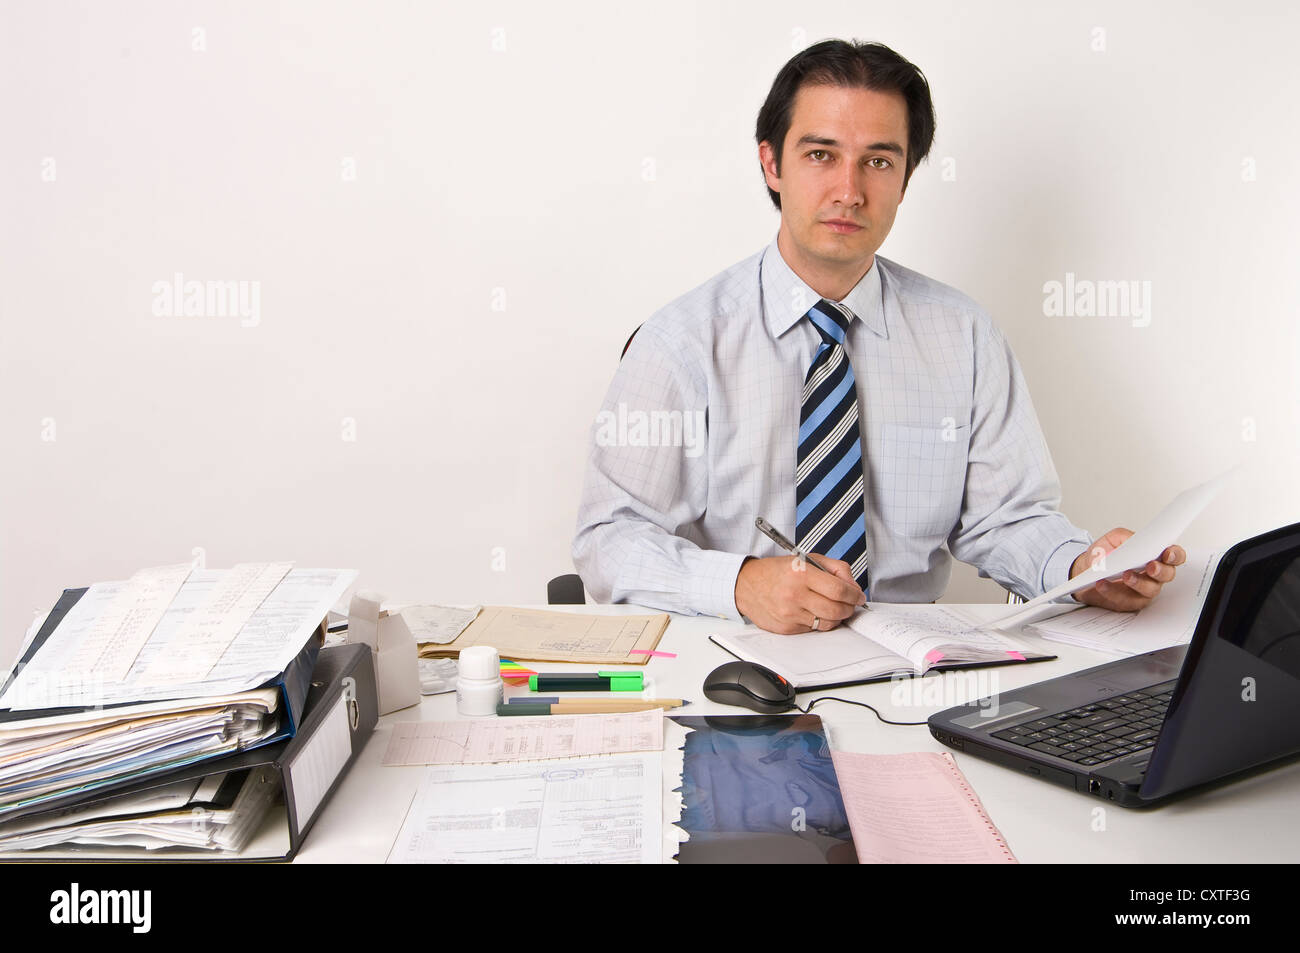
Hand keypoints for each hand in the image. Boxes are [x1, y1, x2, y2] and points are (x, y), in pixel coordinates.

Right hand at [734, 554, 865, 633]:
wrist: (746, 584)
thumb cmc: (777, 571)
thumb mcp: (807, 558)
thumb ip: (836, 569)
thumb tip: (854, 587)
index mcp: (800, 573)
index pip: (839, 590)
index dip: (855, 595)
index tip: (858, 596)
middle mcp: (794, 594)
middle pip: (836, 610)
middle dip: (849, 608)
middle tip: (849, 603)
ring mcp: (789, 613)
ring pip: (827, 623)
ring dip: (836, 617)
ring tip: (832, 607)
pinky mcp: (786, 628)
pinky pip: (813, 629)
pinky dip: (818, 622)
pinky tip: (812, 611)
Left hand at [1069, 528, 1185, 611]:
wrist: (1086, 570)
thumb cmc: (1104, 554)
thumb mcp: (1113, 539)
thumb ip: (1124, 537)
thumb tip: (1130, 542)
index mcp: (1154, 557)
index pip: (1174, 556)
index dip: (1175, 555)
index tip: (1168, 553)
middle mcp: (1153, 575)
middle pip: (1167, 575)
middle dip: (1160, 570)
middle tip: (1150, 566)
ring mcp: (1142, 590)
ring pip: (1148, 590)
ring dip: (1138, 582)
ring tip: (1126, 575)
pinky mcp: (1128, 602)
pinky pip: (1122, 599)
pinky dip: (1111, 590)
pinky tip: (1102, 583)